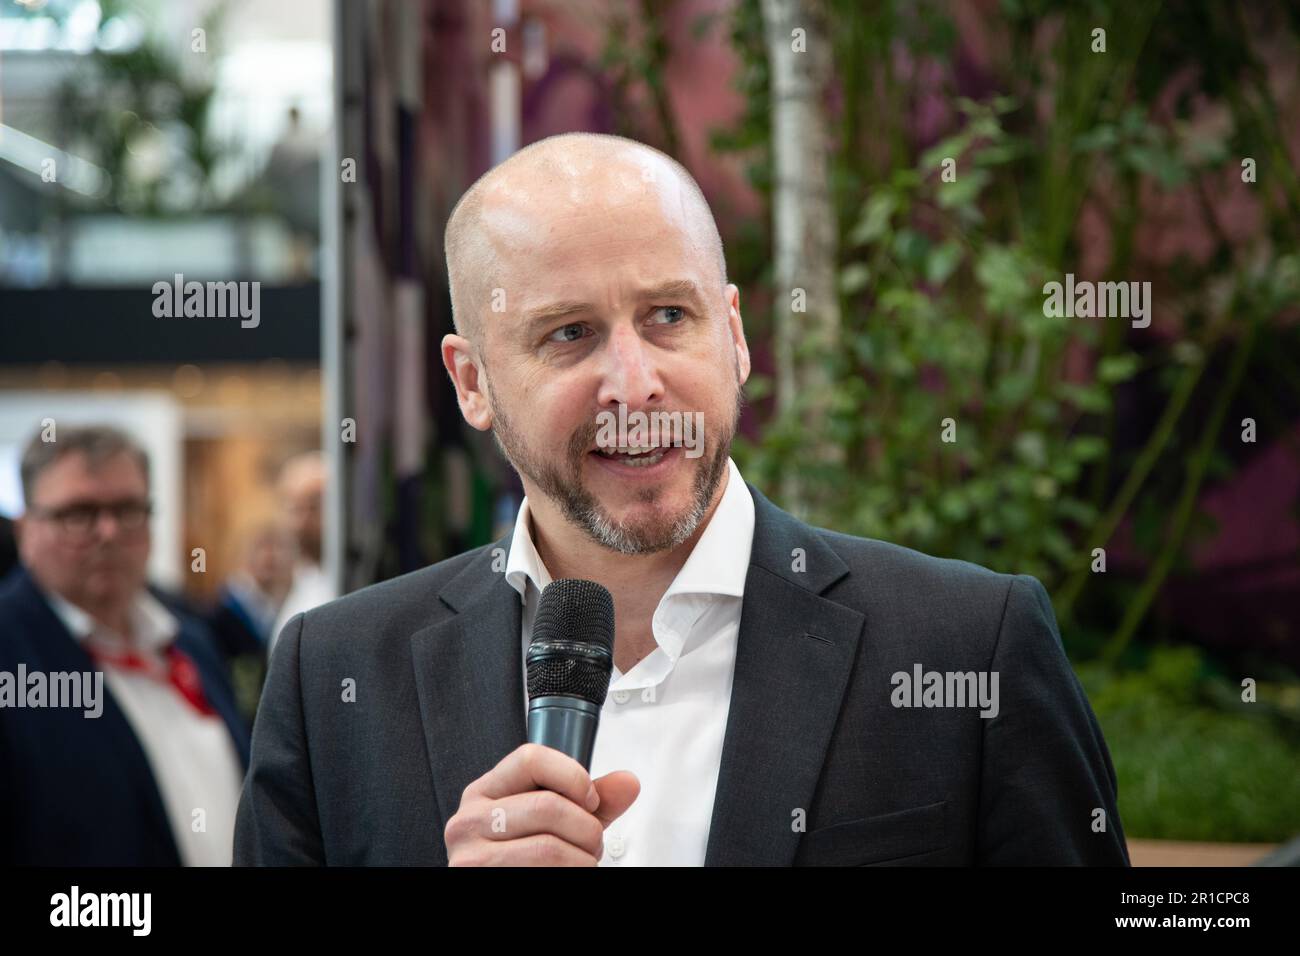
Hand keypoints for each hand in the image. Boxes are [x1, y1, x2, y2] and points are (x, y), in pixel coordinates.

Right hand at [445, 743, 639, 865]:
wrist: (491, 888)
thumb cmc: (519, 859)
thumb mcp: (549, 823)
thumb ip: (587, 802)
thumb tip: (627, 783)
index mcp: (484, 793)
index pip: (530, 759)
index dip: (573, 776)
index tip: (590, 799)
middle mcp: (470, 821)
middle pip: (547, 806)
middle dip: (587, 829)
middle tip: (592, 845)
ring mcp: (472, 857)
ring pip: (549, 849)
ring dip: (582, 860)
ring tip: (582, 863)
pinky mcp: (480, 881)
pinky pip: (543, 874)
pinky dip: (569, 875)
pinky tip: (565, 874)